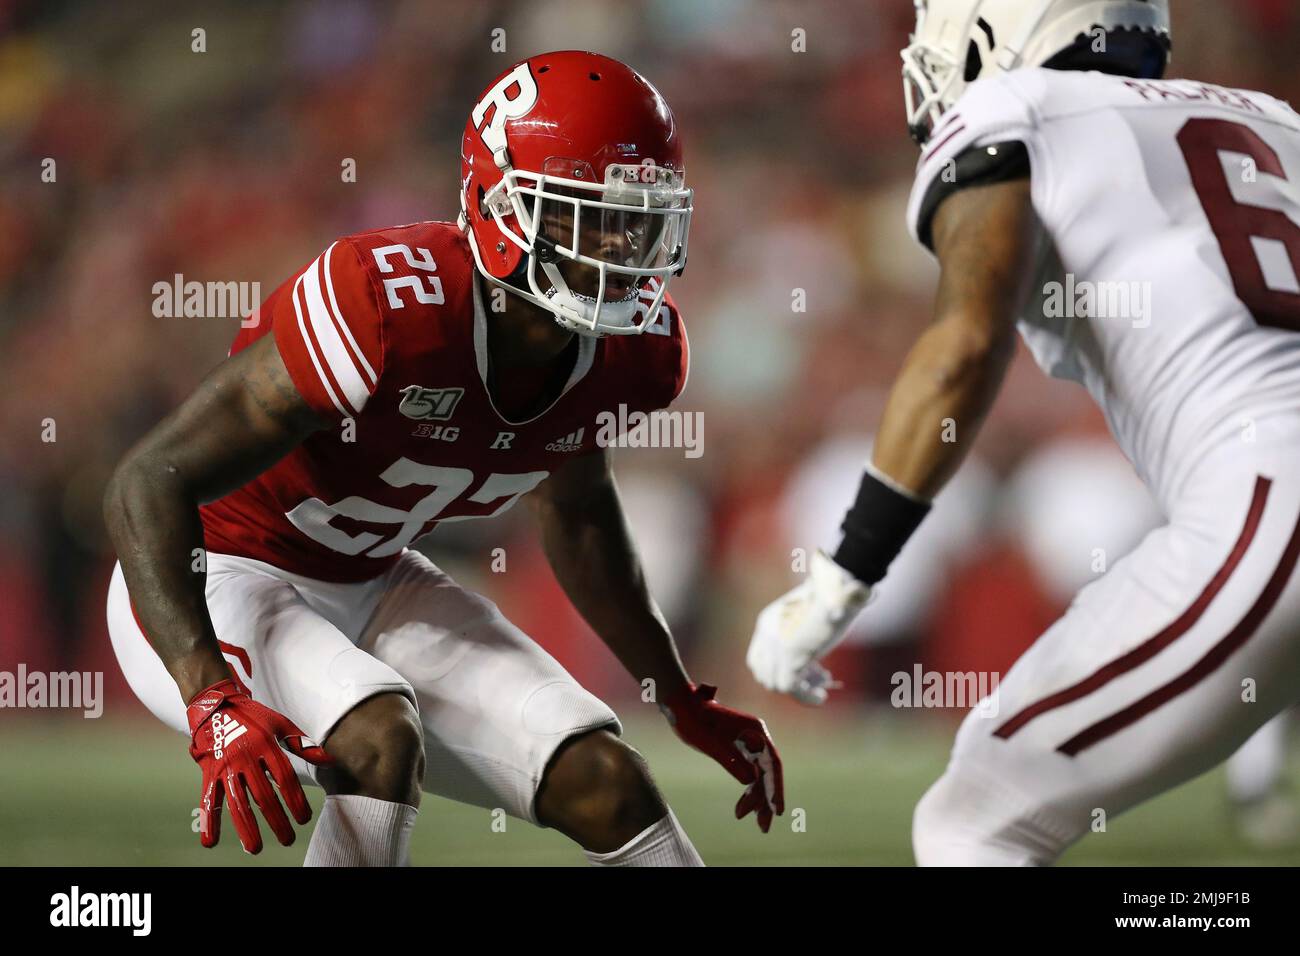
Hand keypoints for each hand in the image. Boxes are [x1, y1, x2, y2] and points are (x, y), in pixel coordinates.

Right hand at [186, 678, 333, 852]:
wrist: (215, 704)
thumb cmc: (252, 715)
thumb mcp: (280, 723)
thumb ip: (302, 744)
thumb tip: (329, 760)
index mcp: (265, 744)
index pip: (285, 778)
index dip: (295, 800)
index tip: (304, 818)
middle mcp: (245, 757)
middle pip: (263, 795)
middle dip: (276, 820)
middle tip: (288, 839)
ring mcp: (225, 766)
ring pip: (237, 803)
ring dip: (246, 828)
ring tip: (255, 848)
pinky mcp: (209, 772)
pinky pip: (208, 800)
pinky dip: (209, 821)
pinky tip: (211, 842)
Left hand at [662, 682, 783, 831]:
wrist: (681, 704)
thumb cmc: (693, 719)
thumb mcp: (711, 743)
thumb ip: (731, 760)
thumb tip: (751, 780)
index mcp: (755, 731)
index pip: (772, 764)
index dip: (775, 788)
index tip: (777, 810)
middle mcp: (756, 736)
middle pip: (768, 772)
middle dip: (766, 800)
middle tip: (764, 827)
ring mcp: (748, 742)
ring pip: (759, 774)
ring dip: (757, 798)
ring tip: (757, 824)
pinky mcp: (738, 748)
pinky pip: (749, 772)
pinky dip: (747, 790)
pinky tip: (743, 807)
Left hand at [747, 549, 871, 704]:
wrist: (838, 587)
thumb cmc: (831, 596)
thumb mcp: (808, 615)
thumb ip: (801, 636)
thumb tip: (809, 660)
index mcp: (768, 623)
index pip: (758, 658)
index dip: (777, 669)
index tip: (806, 669)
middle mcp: (767, 634)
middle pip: (763, 673)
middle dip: (788, 680)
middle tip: (816, 678)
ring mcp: (777, 646)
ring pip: (775, 683)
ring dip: (797, 689)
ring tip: (821, 686)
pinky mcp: (791, 656)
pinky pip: (790, 687)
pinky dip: (804, 696)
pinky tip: (820, 697)